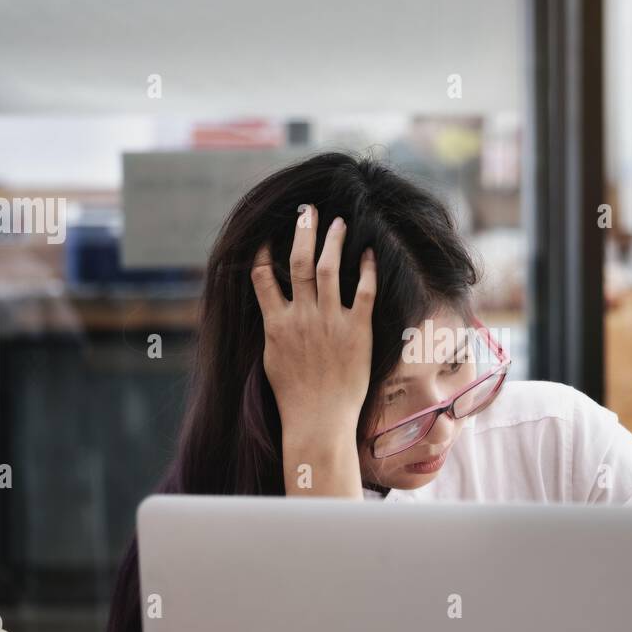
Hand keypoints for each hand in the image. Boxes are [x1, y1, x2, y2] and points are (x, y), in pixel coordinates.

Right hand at [251, 206, 375, 489]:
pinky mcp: (357, 331)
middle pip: (299, 263)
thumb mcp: (272, 360)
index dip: (264, 252)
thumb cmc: (293, 397)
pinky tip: (368, 253)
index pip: (264, 278)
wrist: (317, 420)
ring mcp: (330, 322)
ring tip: (339, 222)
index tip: (267, 234)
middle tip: (307, 210)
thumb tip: (271, 312)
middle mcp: (301, 317)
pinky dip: (366, 269)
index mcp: (276, 324)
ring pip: (329, 269)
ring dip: (333, 242)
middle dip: (302, 232)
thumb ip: (273, 330)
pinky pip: (364, 292)